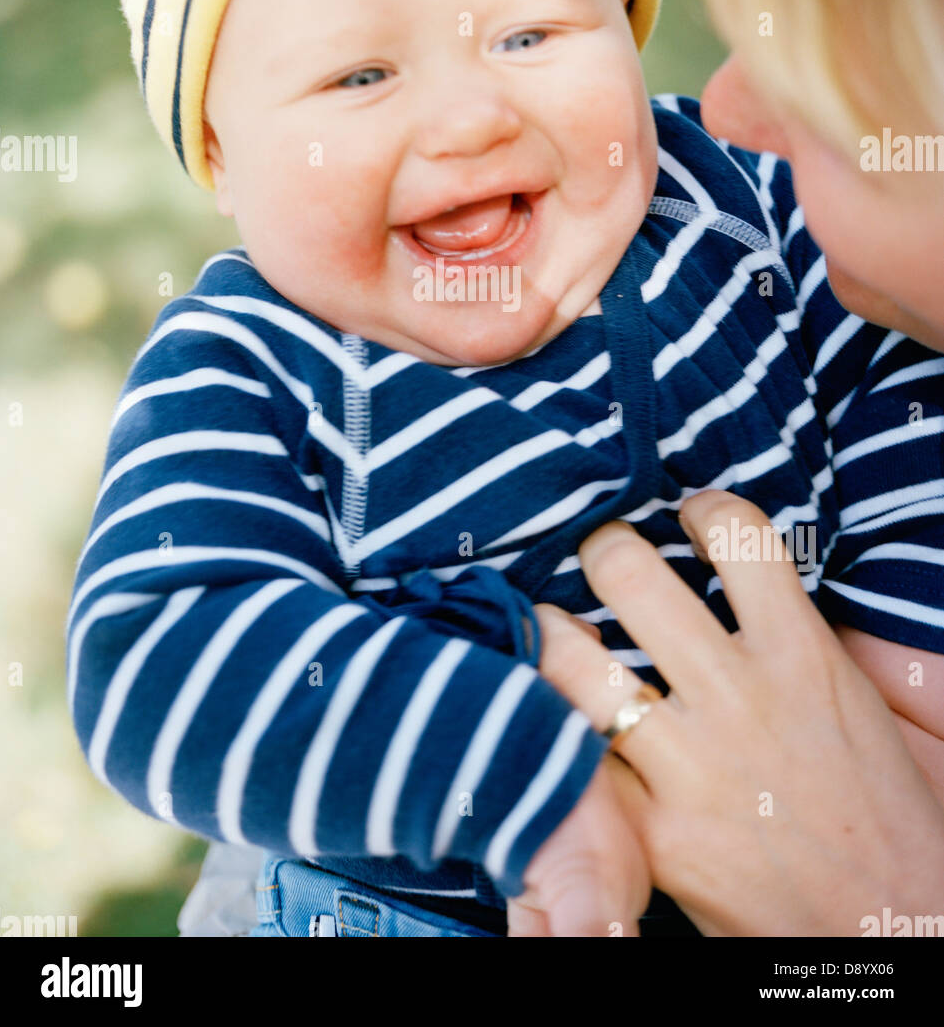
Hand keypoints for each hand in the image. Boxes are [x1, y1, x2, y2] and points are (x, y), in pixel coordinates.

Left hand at [533, 490, 943, 936]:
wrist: (892, 932)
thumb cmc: (884, 815)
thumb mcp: (863, 705)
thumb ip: (810, 637)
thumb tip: (755, 581)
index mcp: (803, 656)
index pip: (738, 533)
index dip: (703, 508)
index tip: (688, 514)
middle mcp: (741, 697)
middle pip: (631, 575)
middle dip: (603, 549)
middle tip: (599, 556)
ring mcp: (692, 767)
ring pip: (577, 663)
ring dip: (552, 634)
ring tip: (552, 629)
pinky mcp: (656, 837)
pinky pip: (576, 761)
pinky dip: (552, 733)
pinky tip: (547, 720)